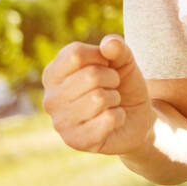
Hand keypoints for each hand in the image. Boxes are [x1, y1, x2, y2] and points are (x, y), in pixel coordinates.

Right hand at [42, 35, 155, 154]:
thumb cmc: (122, 85)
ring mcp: (61, 123)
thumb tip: (109, 44)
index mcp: (53, 74)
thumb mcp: (123, 61)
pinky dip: (119, 116)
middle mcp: (51, 99)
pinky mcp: (77, 141)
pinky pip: (108, 119)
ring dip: (115, 98)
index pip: (75, 54)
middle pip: (90, 75)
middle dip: (112, 79)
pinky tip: (113, 121)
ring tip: (110, 104)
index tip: (106, 65)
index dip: (101, 56)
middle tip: (111, 88)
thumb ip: (117, 47)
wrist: (136, 118)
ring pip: (99, 98)